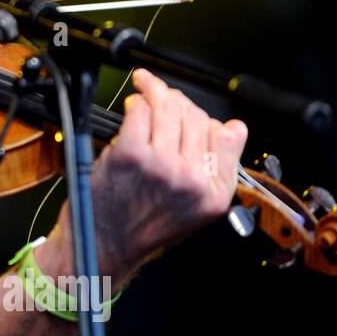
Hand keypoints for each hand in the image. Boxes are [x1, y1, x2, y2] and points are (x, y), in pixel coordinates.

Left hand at [52, 68, 248, 280]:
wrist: (105, 245)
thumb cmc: (142, 223)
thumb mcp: (195, 208)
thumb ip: (214, 169)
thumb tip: (231, 127)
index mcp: (215, 194)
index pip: (228, 134)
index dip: (209, 117)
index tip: (193, 112)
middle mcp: (193, 179)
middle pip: (197, 116)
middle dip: (178, 101)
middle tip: (162, 97)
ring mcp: (163, 165)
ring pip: (168, 108)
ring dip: (155, 92)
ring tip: (146, 90)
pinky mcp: (132, 155)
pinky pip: (140, 111)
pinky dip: (136, 102)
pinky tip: (132, 105)